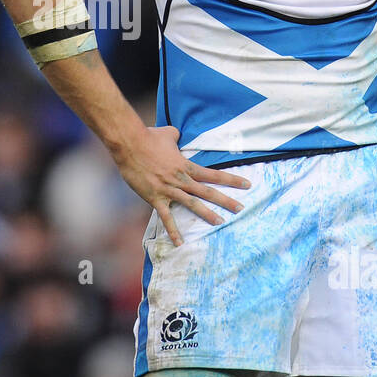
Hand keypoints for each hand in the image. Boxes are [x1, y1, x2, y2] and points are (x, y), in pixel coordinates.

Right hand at [114, 125, 250, 246]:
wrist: (130, 144)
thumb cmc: (148, 137)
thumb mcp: (167, 133)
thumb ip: (176, 135)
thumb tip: (177, 133)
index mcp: (186, 165)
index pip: (213, 175)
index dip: (231, 180)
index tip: (247, 185)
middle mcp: (181, 179)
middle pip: (208, 191)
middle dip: (226, 201)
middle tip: (241, 209)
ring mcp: (169, 189)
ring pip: (192, 204)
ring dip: (207, 214)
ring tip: (220, 222)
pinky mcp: (155, 197)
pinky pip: (166, 217)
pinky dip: (173, 231)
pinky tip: (179, 243)